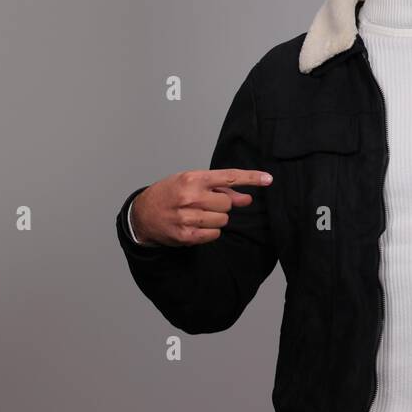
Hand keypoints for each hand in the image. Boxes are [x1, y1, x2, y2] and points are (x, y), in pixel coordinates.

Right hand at [130, 168, 272, 245]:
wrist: (143, 213)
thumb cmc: (170, 193)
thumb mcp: (192, 183)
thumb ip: (221, 189)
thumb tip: (246, 198)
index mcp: (193, 178)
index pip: (229, 177)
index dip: (251, 178)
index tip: (268, 179)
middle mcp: (190, 196)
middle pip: (227, 203)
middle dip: (222, 205)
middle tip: (206, 204)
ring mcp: (187, 216)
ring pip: (222, 220)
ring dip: (216, 219)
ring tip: (199, 214)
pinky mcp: (185, 235)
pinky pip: (214, 234)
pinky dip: (210, 231)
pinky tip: (196, 225)